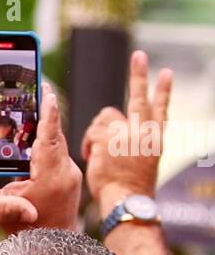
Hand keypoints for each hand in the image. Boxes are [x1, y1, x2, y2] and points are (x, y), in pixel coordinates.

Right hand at [0, 83, 82, 232]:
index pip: (49, 136)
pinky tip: (35, 136)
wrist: (54, 250)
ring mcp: (71, 174)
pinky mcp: (71, 178)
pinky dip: (47, 143)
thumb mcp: (4, 205)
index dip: (47, 112)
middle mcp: (66, 171)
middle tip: (38, 88)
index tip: (47, 92)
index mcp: (50, 175)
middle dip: (46, 112)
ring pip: (57, 143)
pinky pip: (58, 154)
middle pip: (54, 134)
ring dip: (47, 126)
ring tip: (37, 105)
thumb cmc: (28, 231)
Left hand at [81, 50, 171, 216]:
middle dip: (139, 74)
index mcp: (155, 138)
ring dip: (98, 132)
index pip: (161, 109)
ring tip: (100, 154)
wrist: (127, 199)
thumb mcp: (140, 163)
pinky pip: (93, 130)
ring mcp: (127, 132)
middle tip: (139, 55)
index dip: (163, 91)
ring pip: (105, 117)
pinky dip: (89, 143)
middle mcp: (144, 132)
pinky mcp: (109, 136)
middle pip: (139, 98)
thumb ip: (135, 144)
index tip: (165, 73)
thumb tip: (119, 132)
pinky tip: (93, 157)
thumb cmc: (129, 188)